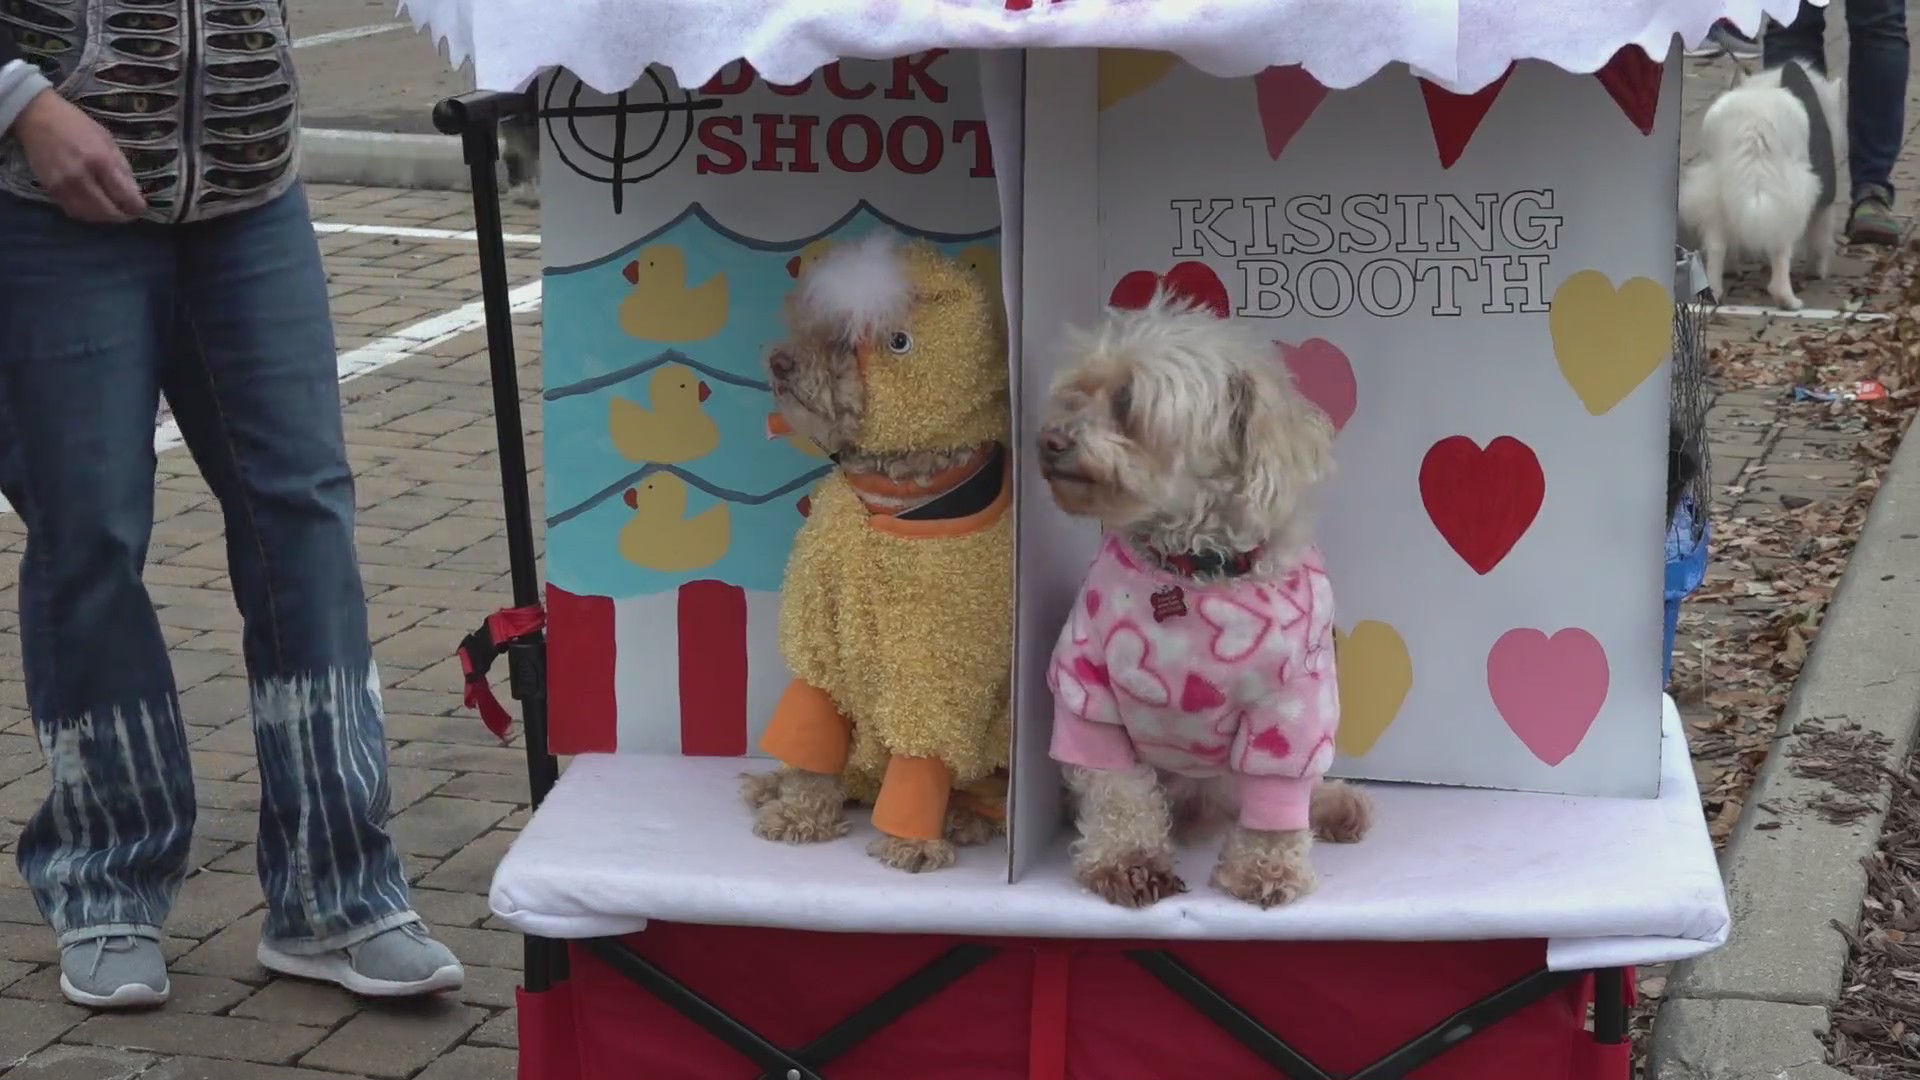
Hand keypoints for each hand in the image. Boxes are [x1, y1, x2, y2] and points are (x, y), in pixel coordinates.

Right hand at [12, 89, 144, 223]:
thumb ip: (121, 167)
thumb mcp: (107, 140)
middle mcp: (82, 176)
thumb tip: (134, 192)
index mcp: (100, 160)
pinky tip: (93, 207)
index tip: (140, 208)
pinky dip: (87, 213)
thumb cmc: (76, 125)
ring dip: (104, 217)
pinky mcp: (50, 189)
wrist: (37, 117)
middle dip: (122, 215)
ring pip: (90, 215)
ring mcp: (63, 185)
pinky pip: (73, 210)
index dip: (135, 207)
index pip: (123, 195)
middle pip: (107, 211)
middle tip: (128, 213)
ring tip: (112, 210)